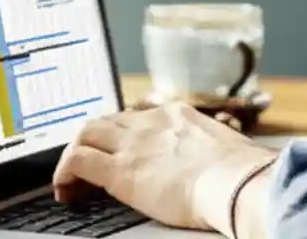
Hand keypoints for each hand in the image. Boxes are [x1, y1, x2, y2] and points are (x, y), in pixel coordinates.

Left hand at [52, 103, 277, 233]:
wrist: (236, 181)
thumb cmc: (242, 173)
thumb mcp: (226, 150)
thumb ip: (213, 153)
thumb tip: (224, 166)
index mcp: (177, 115)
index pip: (136, 117)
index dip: (121, 134)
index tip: (119, 149)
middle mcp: (150, 122)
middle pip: (106, 120)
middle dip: (92, 140)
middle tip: (87, 163)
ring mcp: (133, 143)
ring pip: (86, 133)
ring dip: (75, 155)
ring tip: (72, 180)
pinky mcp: (120, 170)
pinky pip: (76, 160)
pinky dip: (64, 173)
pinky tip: (66, 191)